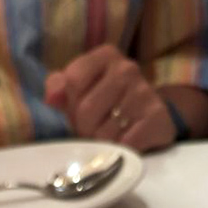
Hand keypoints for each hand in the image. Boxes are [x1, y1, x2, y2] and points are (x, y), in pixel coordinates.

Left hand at [45, 45, 176, 152]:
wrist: (152, 117)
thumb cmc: (108, 102)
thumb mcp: (82, 88)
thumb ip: (60, 87)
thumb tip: (51, 98)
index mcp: (105, 56)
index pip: (72, 81)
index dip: (70, 104)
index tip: (80, 108)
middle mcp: (126, 69)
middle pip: (85, 110)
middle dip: (84, 128)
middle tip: (95, 129)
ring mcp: (143, 92)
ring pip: (103, 132)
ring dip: (101, 142)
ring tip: (111, 135)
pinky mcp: (156, 117)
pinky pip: (123, 144)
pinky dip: (119, 151)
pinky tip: (125, 143)